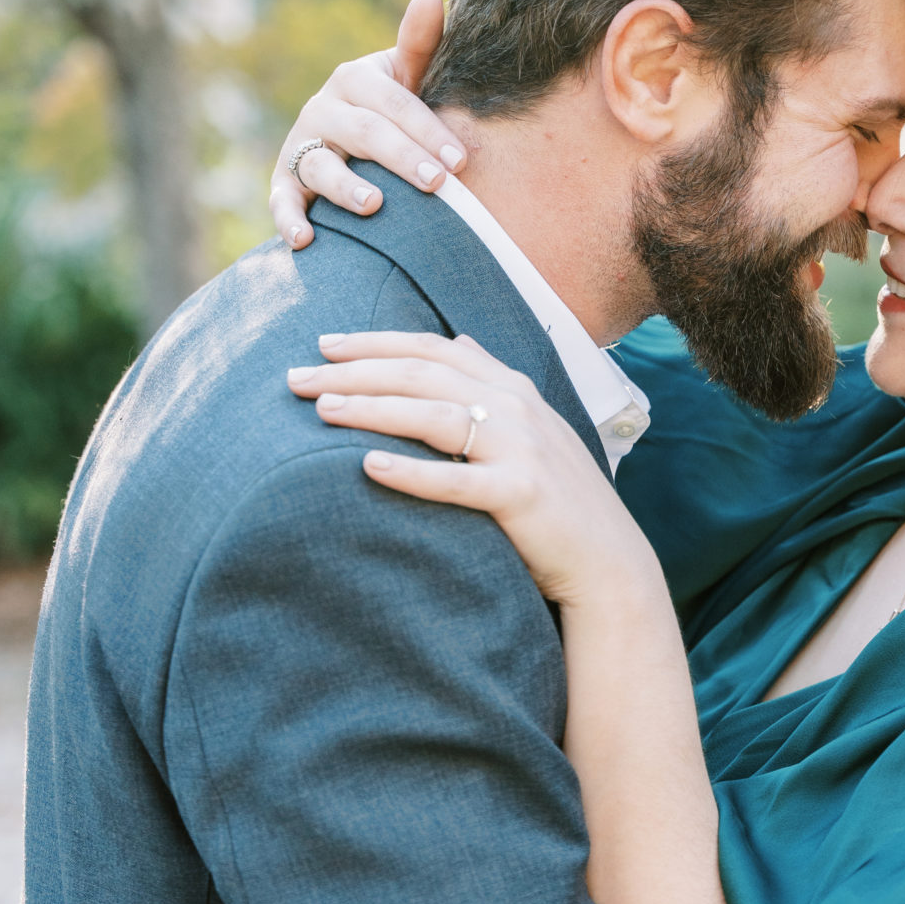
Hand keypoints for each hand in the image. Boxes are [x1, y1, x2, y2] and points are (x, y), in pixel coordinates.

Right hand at [270, 0, 465, 249]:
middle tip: (439, 185)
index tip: (461, 161)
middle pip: (365, 134)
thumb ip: (420, 45)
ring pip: (321, 166)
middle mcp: (323, 108)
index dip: (428, 130)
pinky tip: (304, 241)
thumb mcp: (406, 78)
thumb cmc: (392, 109)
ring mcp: (302, 145)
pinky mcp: (285, 181)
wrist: (350, 137)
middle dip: (403, 159)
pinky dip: (287, 219)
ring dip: (346, 187)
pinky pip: (282, 200)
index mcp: (355, 79)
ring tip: (375, 206)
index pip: (395, 103)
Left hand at [287, 332, 656, 606]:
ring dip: (372, 409)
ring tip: (321, 410)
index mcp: (513, 389)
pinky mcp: (520, 496)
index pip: (434, 349)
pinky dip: (410, 472)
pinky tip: (367, 468)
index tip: (325, 344)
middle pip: (423, 375)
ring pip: (433, 416)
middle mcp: (517, 409)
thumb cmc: (557, 500)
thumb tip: (461, 342)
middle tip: (297, 378)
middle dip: (354, 371)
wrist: (607, 561)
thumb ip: (494, 384)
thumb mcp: (532, 429)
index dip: (377, 342)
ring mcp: (521, 450)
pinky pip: (456, 480)